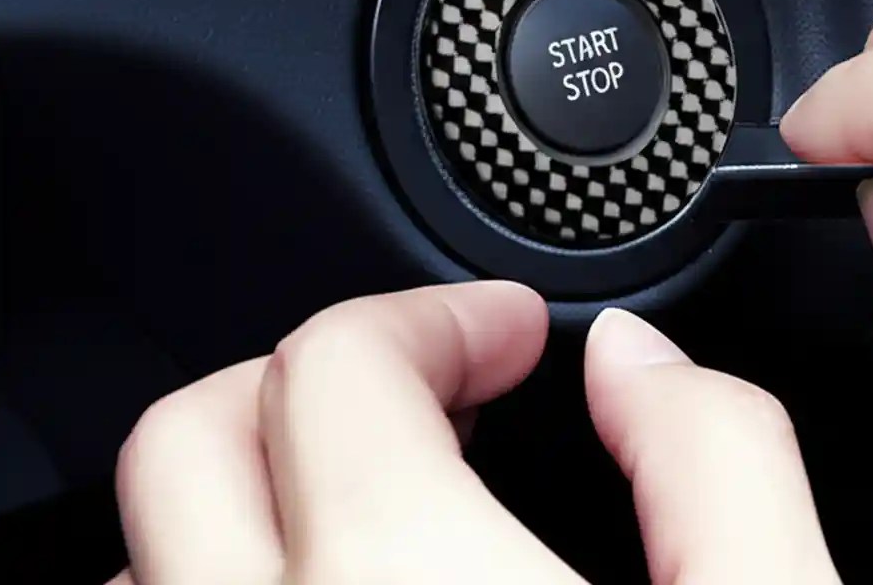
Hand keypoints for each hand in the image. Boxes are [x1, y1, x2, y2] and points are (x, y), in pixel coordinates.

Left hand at [108, 283, 840, 583]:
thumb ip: (720, 457)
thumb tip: (645, 360)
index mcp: (411, 580)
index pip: (343, 363)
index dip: (436, 314)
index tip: (506, 331)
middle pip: (193, 440)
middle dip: (310, 375)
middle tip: (423, 385)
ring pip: (151, 555)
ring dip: (251, 487)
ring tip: (371, 487)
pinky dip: (223, 580)